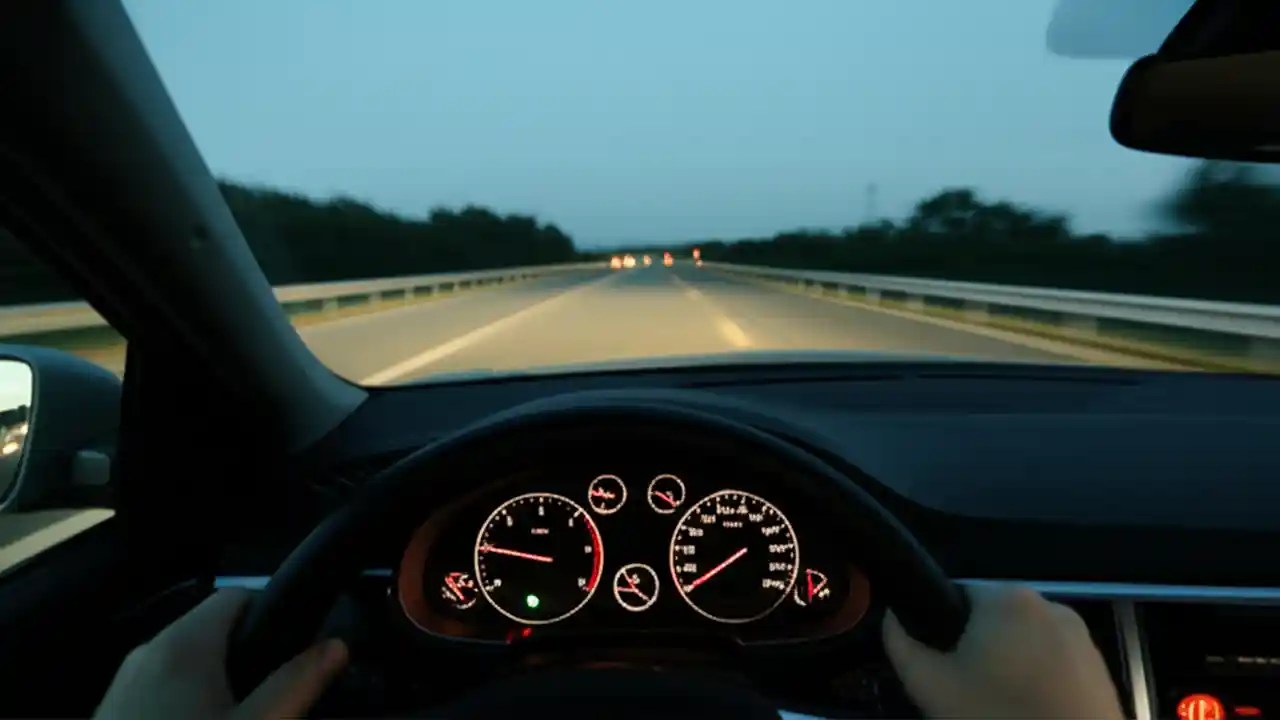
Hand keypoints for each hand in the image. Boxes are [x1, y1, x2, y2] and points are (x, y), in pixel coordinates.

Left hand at [95, 588, 347, 719]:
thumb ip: (295, 684)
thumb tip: (335, 645)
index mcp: (184, 644)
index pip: (237, 596)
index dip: (271, 616)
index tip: (291, 655)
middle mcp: (148, 651)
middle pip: (212, 631)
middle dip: (246, 658)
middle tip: (268, 702)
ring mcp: (123, 682)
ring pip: (185, 663)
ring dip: (215, 683)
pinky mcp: (110, 711)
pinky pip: (159, 689)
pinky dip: (183, 703)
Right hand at [883, 583, 1123, 718]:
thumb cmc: (996, 716)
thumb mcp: (930, 687)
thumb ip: (901, 643)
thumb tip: (895, 617)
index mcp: (1007, 597)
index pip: (957, 595)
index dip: (942, 631)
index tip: (943, 669)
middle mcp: (1050, 603)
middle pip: (991, 621)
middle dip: (976, 651)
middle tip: (966, 694)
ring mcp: (1082, 636)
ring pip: (1023, 644)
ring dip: (1008, 668)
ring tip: (999, 707)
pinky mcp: (1100, 668)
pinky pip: (1053, 664)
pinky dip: (1038, 682)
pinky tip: (1029, 711)